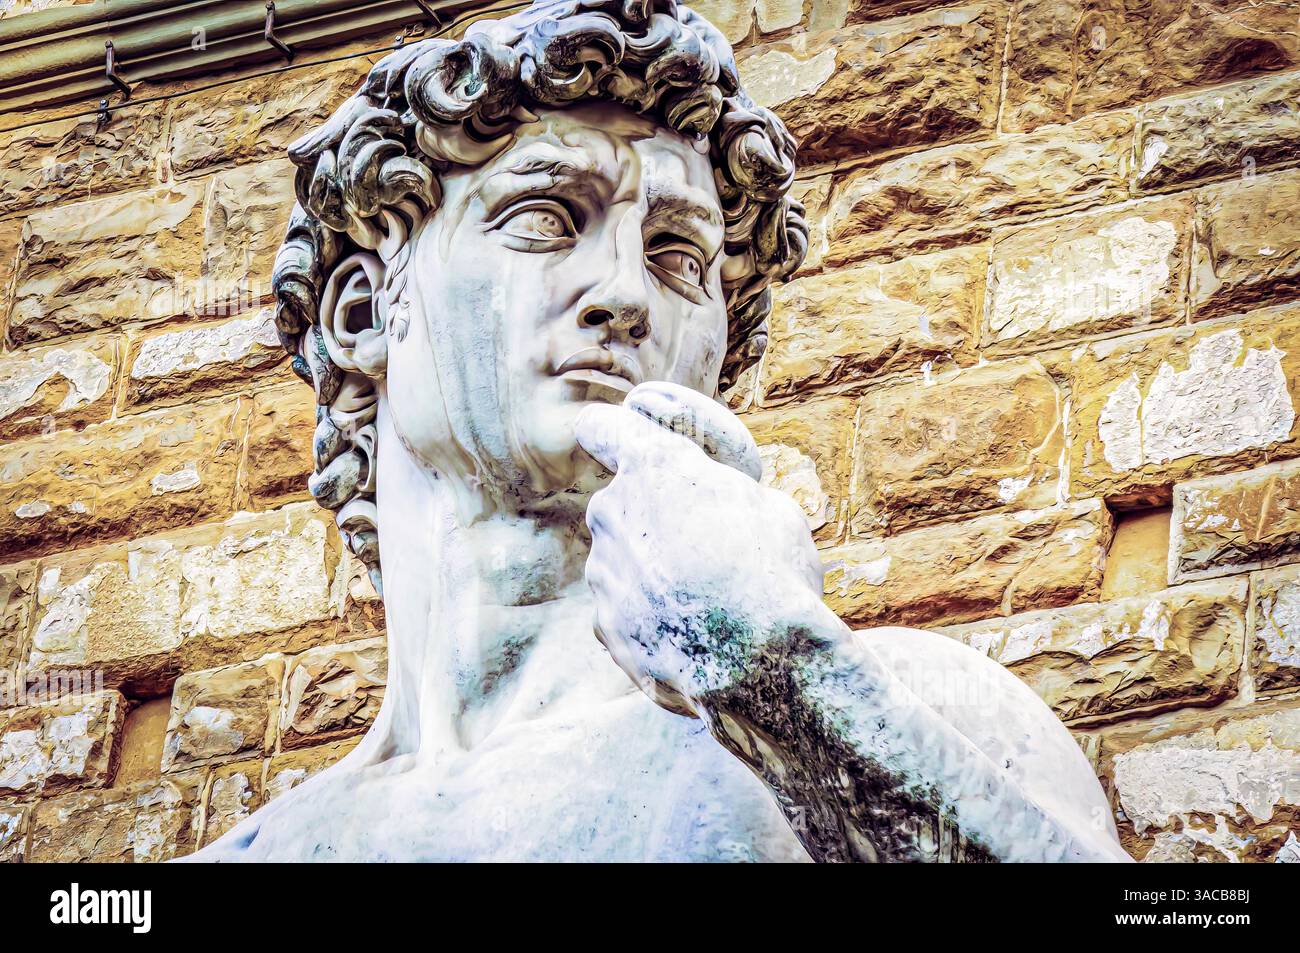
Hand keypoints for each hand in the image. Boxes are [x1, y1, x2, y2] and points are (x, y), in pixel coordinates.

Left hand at [575, 381, 830, 715]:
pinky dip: (651, 619)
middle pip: (622, 504)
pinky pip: (626, 610)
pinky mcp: (603, 624)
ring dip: (655, 573)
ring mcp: (602, 571)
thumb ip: (723, 496)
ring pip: (625, 561)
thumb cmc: (774, 574)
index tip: (618, 442)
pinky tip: (694, 638)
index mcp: (652, 466)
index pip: (601, 426)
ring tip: (709, 604)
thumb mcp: (771, 510)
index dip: (610, 432)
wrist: (758, 665)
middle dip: (654, 520)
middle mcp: (612, 511)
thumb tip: (718, 511)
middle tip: (706, 549)